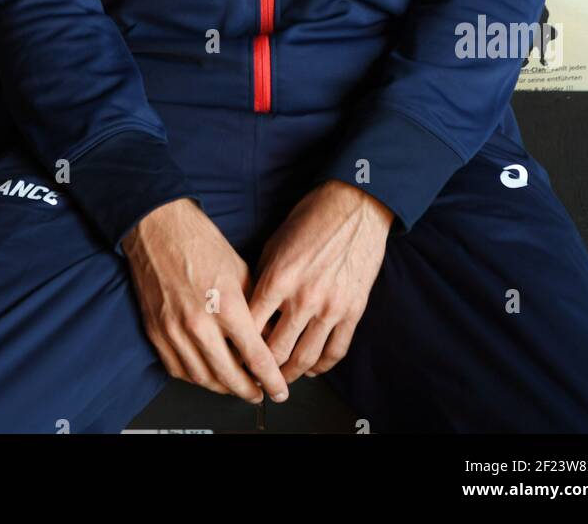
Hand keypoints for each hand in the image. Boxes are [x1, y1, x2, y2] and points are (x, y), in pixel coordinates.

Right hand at [122, 197, 289, 403]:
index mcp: (226, 305)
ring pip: (202, 379)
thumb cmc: (200, 242)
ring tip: (236, 385)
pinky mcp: (155, 332)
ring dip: (223, 388)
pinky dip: (195, 377)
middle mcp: (198, 323)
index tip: (279, 390)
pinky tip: (207, 372)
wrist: (158, 228)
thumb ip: (257, 308)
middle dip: (248, 391)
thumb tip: (270, 336)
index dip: (271, 379)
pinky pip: (178, 369)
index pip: (255, 357)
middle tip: (259, 392)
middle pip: (229, 377)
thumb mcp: (241, 270)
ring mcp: (173, 331)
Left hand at [248, 181, 393, 383]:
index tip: (232, 356)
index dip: (238, 347)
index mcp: (279, 278)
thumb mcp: (275, 244)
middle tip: (253, 376)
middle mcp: (304, 297)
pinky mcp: (353, 310)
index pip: (250, 328)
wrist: (355, 206)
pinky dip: (321, 366)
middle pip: (276, 352)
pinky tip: (311, 368)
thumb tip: (250, 310)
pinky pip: (335, 351)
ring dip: (290, 375)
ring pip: (305, 359)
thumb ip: (263, 279)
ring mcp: (331, 307)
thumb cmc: (311, 218)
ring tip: (280, 380)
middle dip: (261, 370)